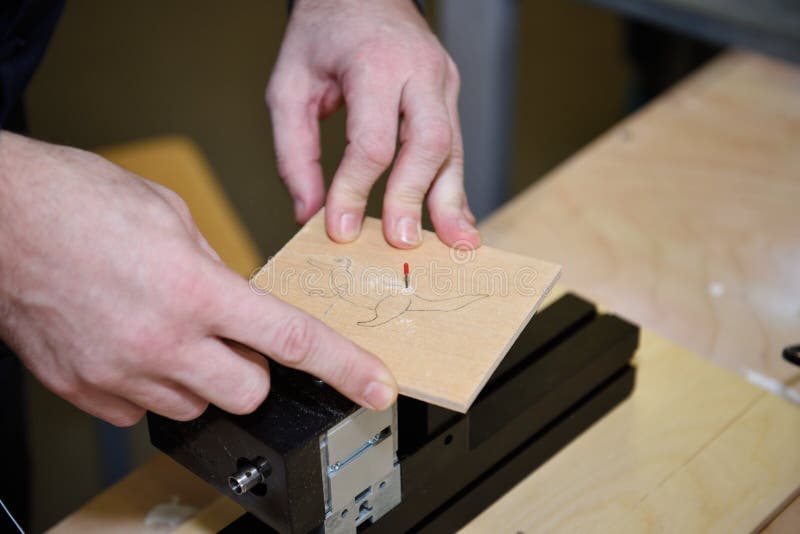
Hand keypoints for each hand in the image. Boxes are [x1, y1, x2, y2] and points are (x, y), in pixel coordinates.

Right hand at [0, 132, 396, 425]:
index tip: (374, 387)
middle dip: (255, 369)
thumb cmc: (76, 202)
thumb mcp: (170, 216)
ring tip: (170, 329)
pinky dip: (153, 384)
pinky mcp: (86, 391)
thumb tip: (236, 302)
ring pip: (197, 404)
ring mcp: (121, 373)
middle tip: (232, 336)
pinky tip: (134, 344)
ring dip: (202, 375)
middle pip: (250, 391)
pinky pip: (145, 408)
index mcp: (195, 289)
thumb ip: (215, 268)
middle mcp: (161, 341)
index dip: (344, 369)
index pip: (291, 340)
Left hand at [267, 0, 479, 248]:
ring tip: (454, 245)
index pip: (372, 142)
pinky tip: (458, 220)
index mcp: (374, 64)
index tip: (339, 230)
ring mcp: (443, 82)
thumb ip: (294, 151)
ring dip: (450, 201)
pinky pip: (456, 147)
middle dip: (412, 198)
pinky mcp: (451, 94)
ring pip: (453, 149)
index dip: (355, 191)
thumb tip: (308, 211)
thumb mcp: (289, 87)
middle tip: (400, 242)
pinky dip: (454, 187)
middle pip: (427, 144)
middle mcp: (419, 71)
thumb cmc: (323, 37)